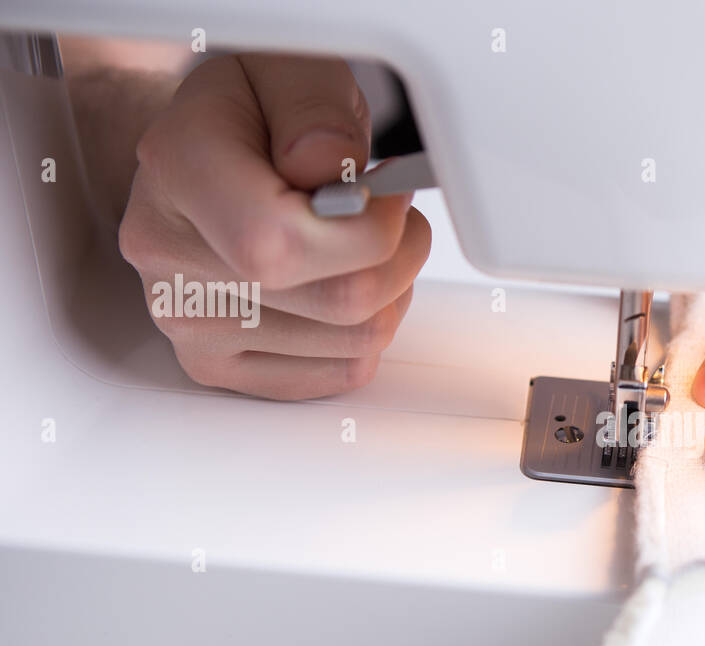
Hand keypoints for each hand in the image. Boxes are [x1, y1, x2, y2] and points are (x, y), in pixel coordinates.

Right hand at [119, 54, 430, 398]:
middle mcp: (166, 255)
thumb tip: (327, 166)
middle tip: (393, 215)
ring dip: (391, 293)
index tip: (387, 195)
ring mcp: (187, 320)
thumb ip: (314, 111)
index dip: (368, 231)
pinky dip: (367, 332)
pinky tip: (346, 284)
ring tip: (367, 245)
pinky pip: (339, 374)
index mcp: (176, 171)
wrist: (220, 144)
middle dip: (398, 257)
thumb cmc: (260, 110)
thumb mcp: (293, 71)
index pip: (282, 244)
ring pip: (354, 343)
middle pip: (337, 303)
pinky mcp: (217, 365)